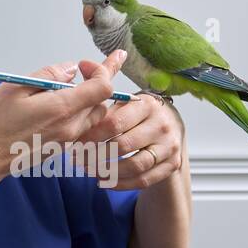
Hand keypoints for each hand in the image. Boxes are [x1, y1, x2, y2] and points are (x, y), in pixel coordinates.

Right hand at [0, 50, 126, 182]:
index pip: (103, 88)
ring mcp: (67, 140)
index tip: (82, 65)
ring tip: (78, 84)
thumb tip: (71, 69)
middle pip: (102, 102)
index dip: (101, 70)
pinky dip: (81, 113)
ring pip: (94, 116)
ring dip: (90, 99)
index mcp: (62, 109)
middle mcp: (70, 127)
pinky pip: (82, 128)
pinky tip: (65, 105)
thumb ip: (48, 75)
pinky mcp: (61, 147)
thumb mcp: (16, 87)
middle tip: (85, 69)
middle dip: (98, 82)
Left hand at [74, 63, 184, 190]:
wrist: (171, 129)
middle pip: (123, 145)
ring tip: (88, 170)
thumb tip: (82, 63)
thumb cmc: (140, 115)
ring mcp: (169, 147)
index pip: (115, 122)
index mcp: (147, 105)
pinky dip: (121, 183)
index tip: (76, 141)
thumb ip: (102, 82)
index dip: (92, 134)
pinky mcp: (171, 165)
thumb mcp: (125, 99)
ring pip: (133, 165)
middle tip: (77, 159)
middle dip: (95, 154)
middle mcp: (161, 125)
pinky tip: (104, 181)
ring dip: (107, 171)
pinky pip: (143, 179)